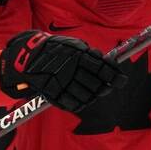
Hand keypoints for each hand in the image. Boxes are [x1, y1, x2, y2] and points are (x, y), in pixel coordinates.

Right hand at [0, 31, 127, 112]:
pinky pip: (74, 105)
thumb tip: (109, 63)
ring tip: (94, 93)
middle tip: (107, 87)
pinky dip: (81, 104)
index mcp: (78, 56)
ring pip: (87, 97)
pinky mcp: (54, 95)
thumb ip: (91, 54)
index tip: (122, 80)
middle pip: (97, 85)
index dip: (115, 76)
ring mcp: (63, 84)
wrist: (28, 56)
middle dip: (105, 88)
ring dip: (94, 96)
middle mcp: (72, 70)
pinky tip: (83, 99)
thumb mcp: (74, 45)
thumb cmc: (56, 49)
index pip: (103, 69)